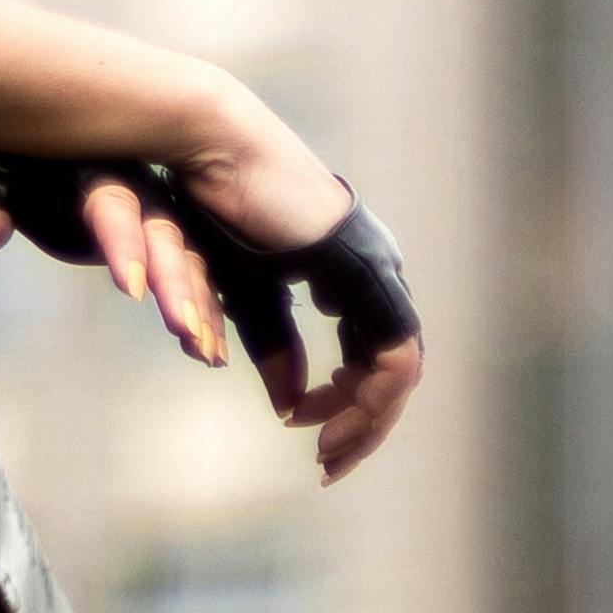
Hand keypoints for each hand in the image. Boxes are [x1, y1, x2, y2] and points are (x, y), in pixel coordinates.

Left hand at [0, 154, 238, 372]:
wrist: (30, 151)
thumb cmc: (10, 161)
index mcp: (91, 170)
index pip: (112, 205)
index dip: (123, 244)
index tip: (133, 289)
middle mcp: (135, 189)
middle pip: (164, 234)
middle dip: (176, 282)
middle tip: (183, 329)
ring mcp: (153, 215)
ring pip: (188, 259)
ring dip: (198, 305)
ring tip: (205, 353)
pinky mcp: (161, 240)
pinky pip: (192, 275)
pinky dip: (203, 312)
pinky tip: (211, 353)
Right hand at [165, 152, 422, 484]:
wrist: (212, 151)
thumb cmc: (219, 208)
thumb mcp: (245, 297)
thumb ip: (273, 348)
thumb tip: (294, 408)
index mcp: (348, 272)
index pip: (368, 353)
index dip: (345, 402)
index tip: (304, 431)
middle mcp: (373, 269)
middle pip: (392, 366)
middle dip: (364, 424)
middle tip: (325, 461)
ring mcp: (377, 267)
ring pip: (400, 369)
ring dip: (369, 420)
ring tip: (327, 450)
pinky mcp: (369, 271)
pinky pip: (394, 357)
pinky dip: (370, 398)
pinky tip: (330, 416)